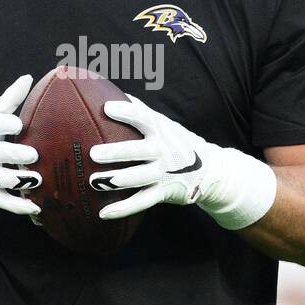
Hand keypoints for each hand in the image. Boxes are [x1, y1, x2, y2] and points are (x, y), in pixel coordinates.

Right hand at [0, 74, 40, 220]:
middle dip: (12, 154)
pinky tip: (35, 207)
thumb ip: (8, 100)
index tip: (18, 123)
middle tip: (33, 154)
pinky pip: (0, 201)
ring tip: (37, 179)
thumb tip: (28, 77)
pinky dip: (17, 206)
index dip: (2, 124)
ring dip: (16, 180)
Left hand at [88, 93, 276, 228]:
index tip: (107, 108)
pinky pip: (141, 202)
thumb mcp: (164, 123)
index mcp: (160, 130)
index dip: (126, 112)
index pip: (142, 117)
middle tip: (93, 153)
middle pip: (136, 151)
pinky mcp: (163, 192)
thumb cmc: (176, 142)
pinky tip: (103, 213)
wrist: (210, 169)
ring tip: (93, 181)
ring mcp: (163, 173)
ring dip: (115, 180)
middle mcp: (162, 151)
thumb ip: (140, 110)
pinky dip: (122, 209)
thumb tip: (110, 92)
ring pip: (137, 178)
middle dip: (115, 153)